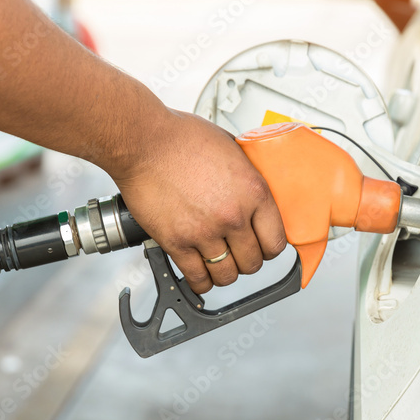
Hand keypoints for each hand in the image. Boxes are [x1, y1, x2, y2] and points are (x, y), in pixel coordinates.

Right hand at [112, 109, 286, 294]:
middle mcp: (233, 216)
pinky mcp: (177, 242)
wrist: (143, 142)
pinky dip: (201, 282)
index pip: (276, 241)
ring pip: (227, 274)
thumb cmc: (181, 138)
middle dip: (247, 260)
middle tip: (239, 254)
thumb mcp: (232, 148)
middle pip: (253, 262)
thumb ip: (246, 174)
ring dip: (225, 272)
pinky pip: (197, 277)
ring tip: (220, 264)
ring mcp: (205, 232)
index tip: (264, 246)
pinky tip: (201, 275)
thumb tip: (253, 187)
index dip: (270, 247)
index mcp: (254, 192)